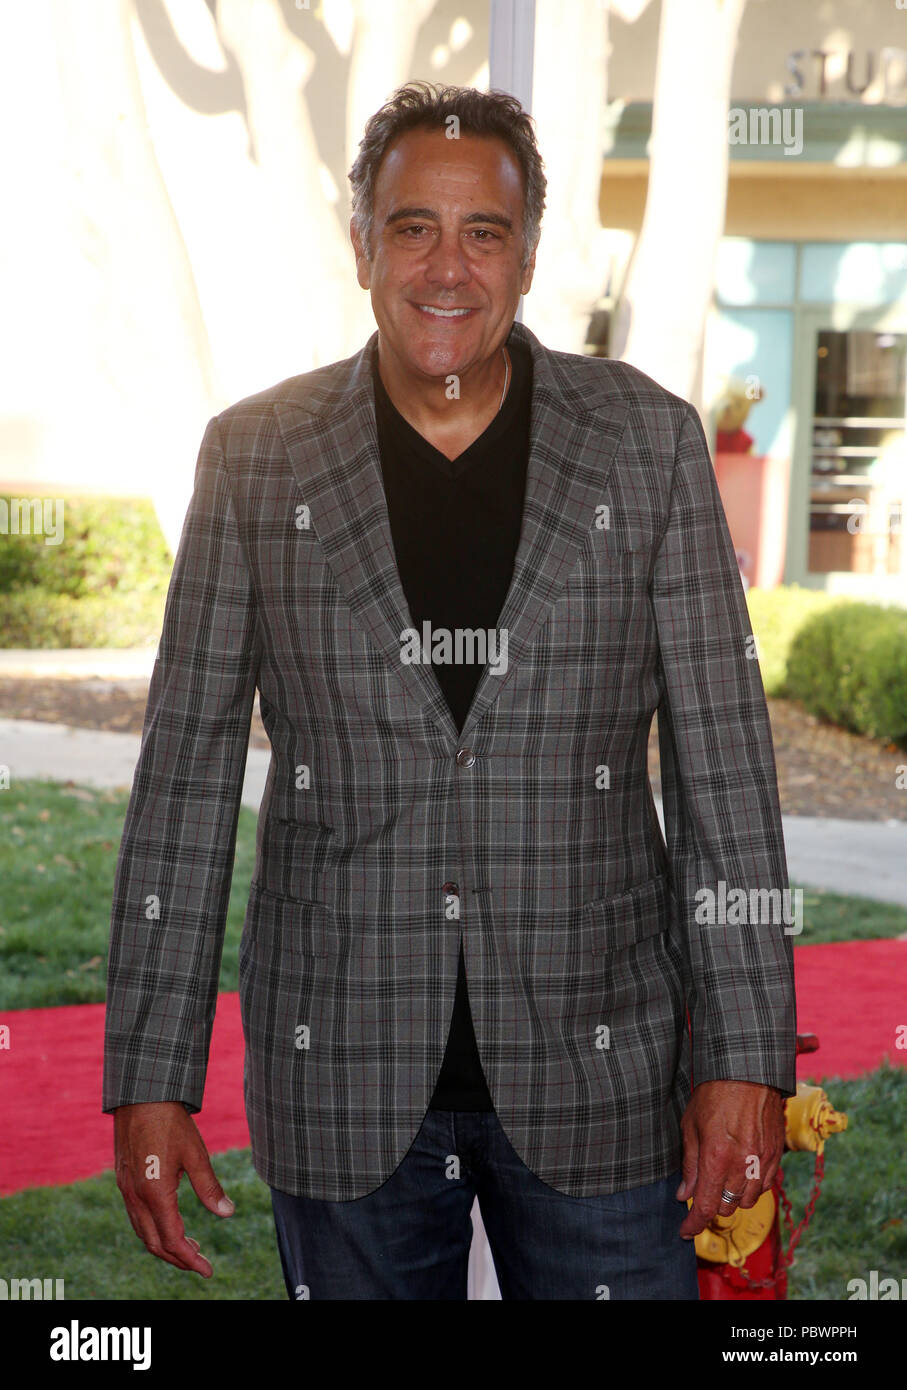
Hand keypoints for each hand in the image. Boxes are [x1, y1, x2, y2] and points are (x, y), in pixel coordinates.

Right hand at [113, 1101, 234, 1276]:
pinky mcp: (124, 1179)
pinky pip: (136, 1216)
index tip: (208, 1271)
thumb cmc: (170, 1121)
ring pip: (143, 1231)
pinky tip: (169, 1221)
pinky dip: (153, 1229)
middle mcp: (136, 1196)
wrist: (140, 1094)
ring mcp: (126, 1189)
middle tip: (200, 1264)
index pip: (172, 1240)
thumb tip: (228, 1213)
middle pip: (154, 1243)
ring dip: (164, 1245)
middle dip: (177, 1259)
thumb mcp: (196, 1154)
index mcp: (155, 1193)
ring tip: (189, 1247)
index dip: (190, 1260)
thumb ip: (209, 1187)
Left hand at [676, 1080, 784, 1239]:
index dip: (693, 1224)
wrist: (748, 1070)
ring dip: (732, 1198)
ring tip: (721, 1181)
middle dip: (711, 1206)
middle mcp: (741, 1165)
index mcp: (716, 1158)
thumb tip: (684, 1194)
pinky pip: (764, 1186)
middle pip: (726, 1207)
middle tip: (700, 1194)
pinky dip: (751, 1187)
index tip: (685, 1231)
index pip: (705, 1206)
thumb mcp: (691, 1126)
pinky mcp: (776, 1155)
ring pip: (747, 1201)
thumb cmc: (714, 1093)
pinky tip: (741, 1173)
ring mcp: (762, 1162)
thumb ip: (689, 1164)